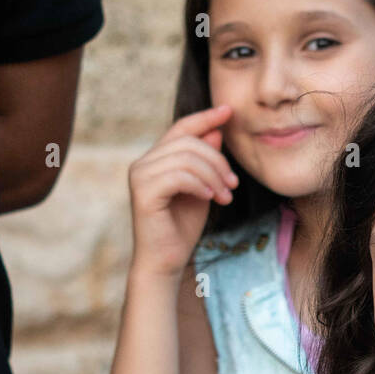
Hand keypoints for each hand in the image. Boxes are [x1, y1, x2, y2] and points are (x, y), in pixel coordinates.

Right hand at [128, 105, 239, 277]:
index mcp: (156, 159)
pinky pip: (178, 176)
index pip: (182, 128)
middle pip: (189, 142)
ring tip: (225, 197)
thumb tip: (217, 132)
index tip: (229, 111)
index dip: (205, 117)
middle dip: (218, 161)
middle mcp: (143, 163)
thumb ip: (206, 163)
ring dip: (213, 176)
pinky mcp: (143, 191)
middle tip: (233, 186)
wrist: (166, 262)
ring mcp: (140, 175)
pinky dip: (199, 185)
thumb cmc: (182, 228)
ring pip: (186, 158)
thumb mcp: (202, 190)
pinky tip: (210, 198)